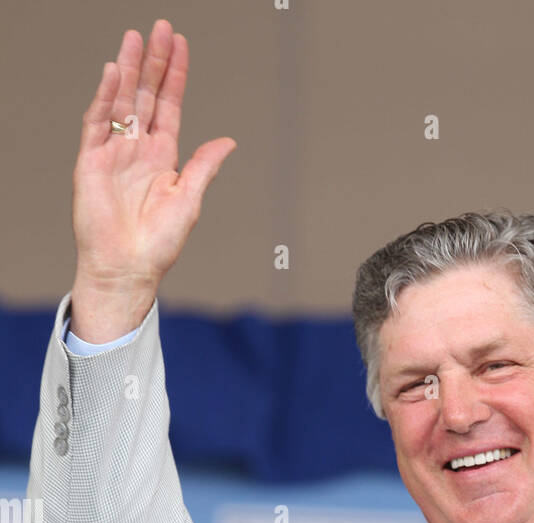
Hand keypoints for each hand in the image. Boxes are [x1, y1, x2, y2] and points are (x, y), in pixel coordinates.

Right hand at [70, 20, 235, 336]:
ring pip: (120, 101)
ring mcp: (113, 152)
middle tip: (160, 28)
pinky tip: (112, 73)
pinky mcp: (91, 162)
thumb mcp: (189, 201)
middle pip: (145, 95)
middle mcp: (137, 149)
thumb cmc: (158, 244)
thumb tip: (228, 141)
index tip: (180, 44)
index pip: (168, 105)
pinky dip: (104, 97)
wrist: (127, 269)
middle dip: (152, 62)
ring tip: (134, 38)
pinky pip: (97, 122)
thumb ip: (204, 166)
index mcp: (163, 157)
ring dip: (127, 69)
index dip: (174, 75)